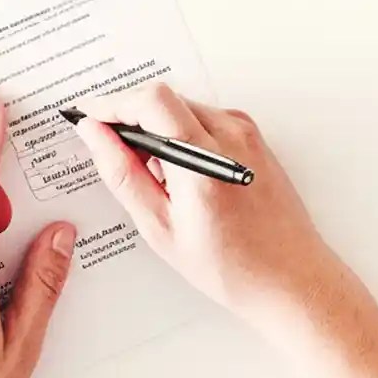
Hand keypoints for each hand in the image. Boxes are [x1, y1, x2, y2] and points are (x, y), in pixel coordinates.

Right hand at [74, 83, 336, 322]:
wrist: (291, 278)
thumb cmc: (231, 267)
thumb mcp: (161, 228)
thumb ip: (123, 174)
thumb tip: (94, 134)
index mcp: (204, 161)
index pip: (150, 101)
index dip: (111, 102)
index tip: (87, 114)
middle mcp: (231, 137)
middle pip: (165, 98)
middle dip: (131, 117)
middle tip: (112, 151)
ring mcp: (247, 134)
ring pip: (183, 108)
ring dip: (157, 128)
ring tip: (154, 176)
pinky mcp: (255, 138)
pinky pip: (205, 119)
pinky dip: (181, 135)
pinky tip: (180, 174)